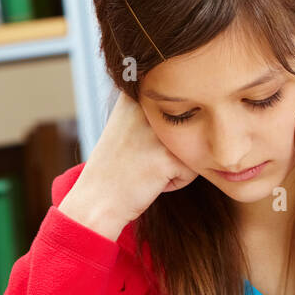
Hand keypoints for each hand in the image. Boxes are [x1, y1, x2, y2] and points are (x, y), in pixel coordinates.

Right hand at [59, 92, 198, 240]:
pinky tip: (152, 181)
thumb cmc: (116, 164)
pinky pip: (193, 169)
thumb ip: (156, 108)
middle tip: (143, 157)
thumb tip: (198, 101)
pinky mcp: (169, 158)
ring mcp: (159, 132)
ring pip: (195, 145)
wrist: (96, 201)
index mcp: (137, 93)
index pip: (180, 104)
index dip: (164, 130)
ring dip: (178, 162)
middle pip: (191, 123)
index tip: (138, 141)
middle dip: (174, 145)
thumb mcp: (129, 121)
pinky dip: (177, 180)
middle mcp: (148, 107)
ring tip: (148, 167)